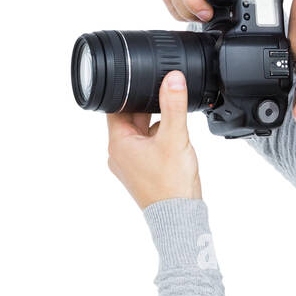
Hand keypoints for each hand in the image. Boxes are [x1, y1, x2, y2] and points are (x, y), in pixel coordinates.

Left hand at [106, 70, 201, 209]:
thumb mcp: (174, 137)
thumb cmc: (171, 184)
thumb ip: (174, 105)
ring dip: (155, 126)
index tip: (144, 82)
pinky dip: (159, 141)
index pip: (116, 106)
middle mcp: (118, 154)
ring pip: (140, 133)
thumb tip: (172, 78)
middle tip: (166, 104)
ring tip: (172, 129)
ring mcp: (129, 165)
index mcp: (118, 142)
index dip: (130, 92)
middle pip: (129, 118)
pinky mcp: (141, 173)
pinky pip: (146, 148)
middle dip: (148, 109)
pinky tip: (174, 144)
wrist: (179, 218)